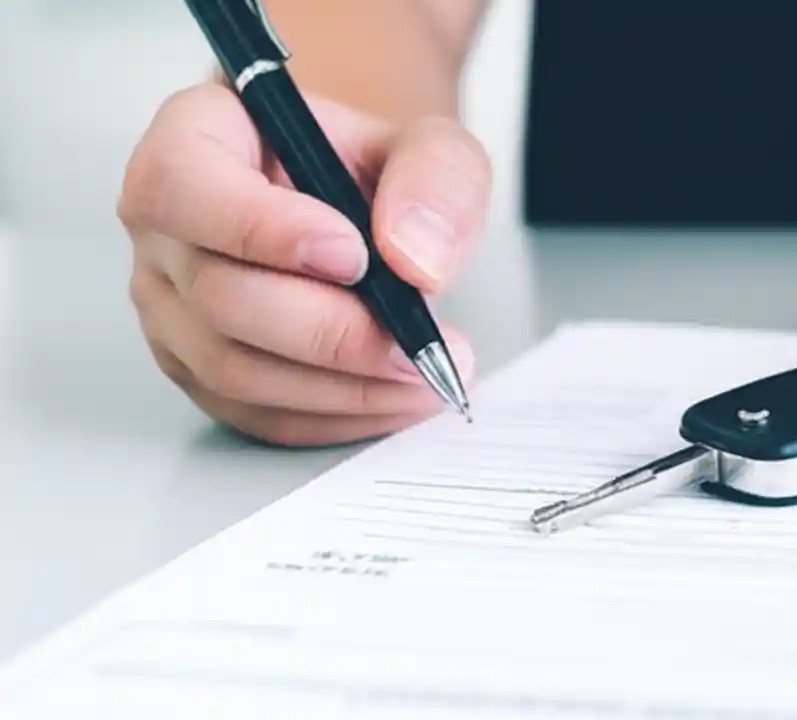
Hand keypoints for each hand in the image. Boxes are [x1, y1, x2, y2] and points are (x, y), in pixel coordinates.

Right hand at [119, 83, 490, 445]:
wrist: (362, 207)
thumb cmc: (374, 168)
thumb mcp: (429, 146)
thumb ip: (437, 179)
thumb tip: (416, 260)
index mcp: (194, 137)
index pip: (182, 186)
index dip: (263, 230)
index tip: (356, 257)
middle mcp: (164, 226)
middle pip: (217, 296)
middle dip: (329, 331)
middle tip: (416, 343)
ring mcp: (172, 305)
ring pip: (233, 369)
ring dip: (340, 386)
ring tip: (425, 374)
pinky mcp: (201, 369)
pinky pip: (255, 413)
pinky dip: (333, 416)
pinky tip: (397, 397)